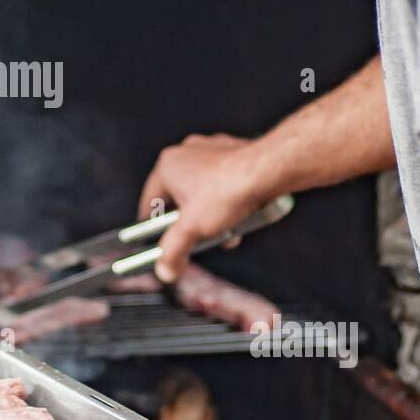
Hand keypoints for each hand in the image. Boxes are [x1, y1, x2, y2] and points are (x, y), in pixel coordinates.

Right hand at [138, 133, 269, 282]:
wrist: (270, 170)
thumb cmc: (230, 188)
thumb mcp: (194, 229)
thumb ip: (174, 251)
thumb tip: (165, 268)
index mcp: (168, 166)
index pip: (149, 201)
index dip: (151, 225)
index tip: (155, 239)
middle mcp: (187, 153)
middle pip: (179, 198)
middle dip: (190, 222)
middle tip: (196, 238)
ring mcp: (211, 151)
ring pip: (204, 191)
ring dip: (212, 213)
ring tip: (225, 229)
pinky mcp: (234, 153)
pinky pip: (224, 182)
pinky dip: (228, 200)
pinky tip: (240, 214)